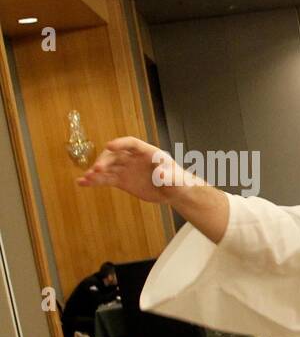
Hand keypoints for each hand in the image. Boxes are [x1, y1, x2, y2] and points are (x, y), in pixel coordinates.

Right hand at [76, 137, 200, 203]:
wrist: (174, 192)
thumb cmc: (178, 180)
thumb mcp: (176, 178)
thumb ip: (169, 175)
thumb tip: (161, 174)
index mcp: (147, 152)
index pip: (131, 144)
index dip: (120, 144)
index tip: (110, 146)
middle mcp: (133, 158)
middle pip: (115, 155)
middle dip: (105, 160)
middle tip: (97, 169)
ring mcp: (126, 169)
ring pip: (108, 167)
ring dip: (96, 171)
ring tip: (86, 177)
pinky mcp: (121, 181)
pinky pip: (106, 179)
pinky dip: (95, 181)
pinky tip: (83, 183)